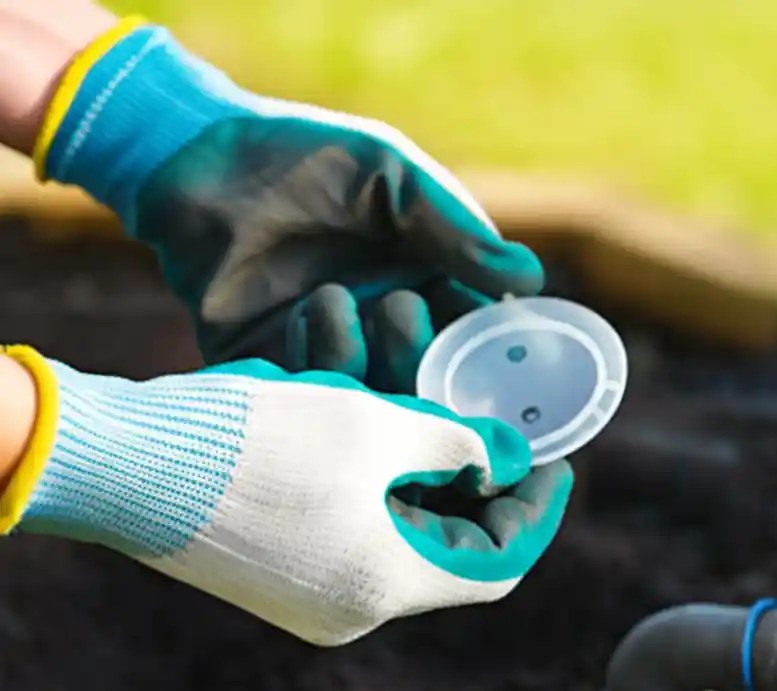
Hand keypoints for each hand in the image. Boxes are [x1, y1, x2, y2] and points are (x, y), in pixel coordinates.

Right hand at [0, 345, 573, 645]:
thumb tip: (509, 458)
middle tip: (498, 423)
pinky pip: (356, 527)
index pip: (498, 561)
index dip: (536, 506)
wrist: (123, 463)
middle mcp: (352, 606)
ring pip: (402, 530)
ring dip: (426, 469)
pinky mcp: (280, 569)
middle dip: (481, 480)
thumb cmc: (252, 443)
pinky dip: (379, 479)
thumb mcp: (376, 428)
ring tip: (440, 410)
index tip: (554, 455)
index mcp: (386, 585)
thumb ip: (458, 444)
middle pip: (452, 547)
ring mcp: (311, 593)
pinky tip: (379, 422)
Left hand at [34, 17, 543, 391]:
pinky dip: (311, 367)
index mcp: (427, 286)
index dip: (491, 356)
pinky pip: (304, 399)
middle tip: (401, 305)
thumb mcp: (393, 178)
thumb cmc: (306, 155)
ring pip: (368, 398)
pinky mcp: (267, 371)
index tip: (498, 356)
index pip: (475, 339)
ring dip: (359, 355)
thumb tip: (530, 282)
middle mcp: (382, 330)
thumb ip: (455, 231)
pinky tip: (302, 310)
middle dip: (420, 355)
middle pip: (426, 381)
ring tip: (331, 294)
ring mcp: (327, 354)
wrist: (196, 157)